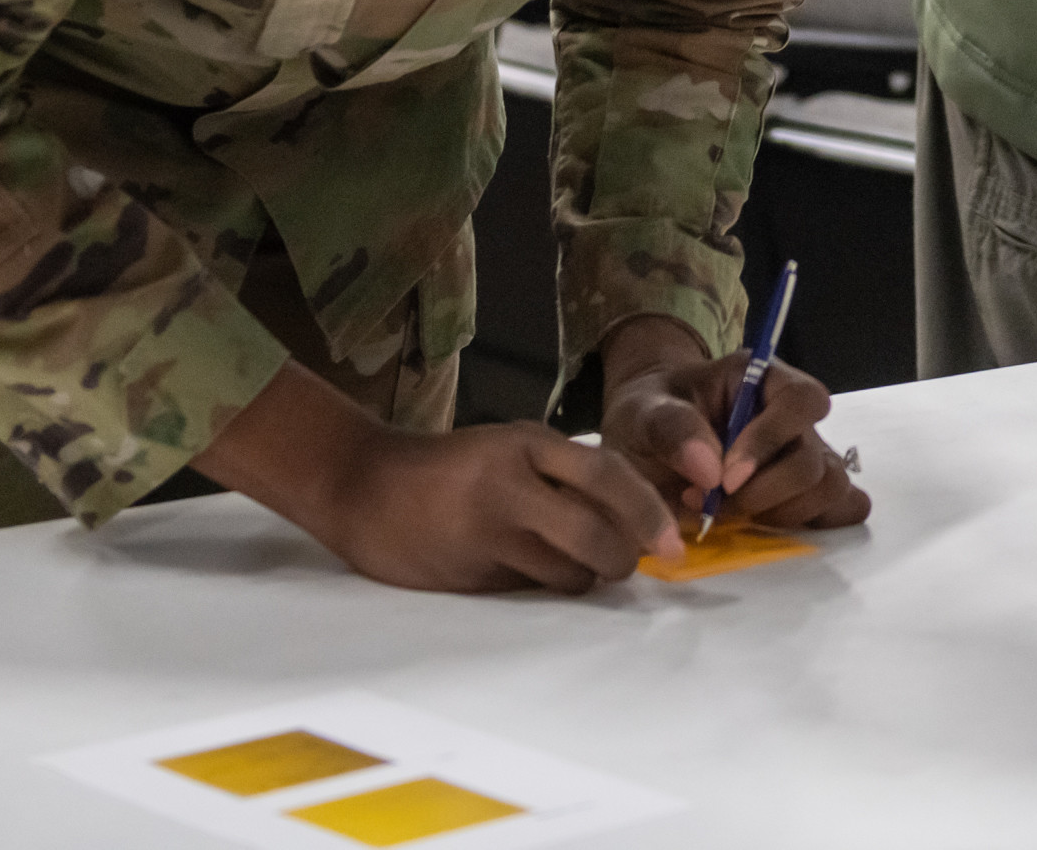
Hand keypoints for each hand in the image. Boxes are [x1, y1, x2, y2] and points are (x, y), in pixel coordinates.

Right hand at [197, 360, 681, 593]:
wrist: (363, 485)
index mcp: (526, 444)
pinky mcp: (466, 576)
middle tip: (623, 564)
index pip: (606, 475)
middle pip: (595, 537)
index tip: (672, 545)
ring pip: (566, 574)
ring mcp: (486, 533)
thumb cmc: (453, 467)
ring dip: (581, 578)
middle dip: (621, 561)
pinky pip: (527, 592)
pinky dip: (539, 589)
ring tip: (563, 562)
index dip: (647, 512)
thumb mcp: (511, 448)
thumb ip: (566, 474)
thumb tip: (636, 521)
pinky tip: (518, 570)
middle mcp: (510, 486)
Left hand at [596, 315, 871, 532]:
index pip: (801, 400)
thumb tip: (712, 471)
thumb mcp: (643, 412)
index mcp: (763, 379)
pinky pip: (841, 511)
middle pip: (816, 459)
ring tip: (728, 514)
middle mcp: (793, 417)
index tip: (724, 479)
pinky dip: (810, 525)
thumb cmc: (650, 415)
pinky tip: (763, 525)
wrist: (646, 443)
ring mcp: (806, 455)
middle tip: (710, 504)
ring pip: (831, 489)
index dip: (771, 441)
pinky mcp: (808, 492)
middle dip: (764, 493)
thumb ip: (672, 428)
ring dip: (781, 515)